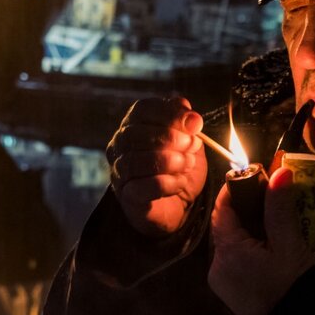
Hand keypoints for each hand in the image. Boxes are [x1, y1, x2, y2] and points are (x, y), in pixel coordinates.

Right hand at [106, 97, 206, 236]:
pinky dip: (168, 183)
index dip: (169, 113)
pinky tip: (180, 182)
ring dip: (170, 161)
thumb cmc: (179, 167)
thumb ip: (188, 124)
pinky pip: (144, 187)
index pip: (142, 110)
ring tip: (187, 164)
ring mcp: (120, 172)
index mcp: (133, 125)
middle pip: (136, 134)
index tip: (194, 122)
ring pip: (136, 161)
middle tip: (192, 145)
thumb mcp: (188, 140)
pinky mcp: (127, 196)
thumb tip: (191, 116)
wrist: (179, 204)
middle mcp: (119, 146)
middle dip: (170, 138)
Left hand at [207, 167, 314, 314]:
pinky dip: (283, 259)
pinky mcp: (245, 297)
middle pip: (244, 227)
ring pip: (257, 247)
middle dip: (276, 216)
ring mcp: (232, 285)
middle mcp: (221, 268)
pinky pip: (260, 266)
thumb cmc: (292, 291)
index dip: (240, 188)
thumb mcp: (290, 245)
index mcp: (226, 252)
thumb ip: (281, 208)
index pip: (223, 209)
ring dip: (288, 238)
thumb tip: (280, 171)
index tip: (262, 175)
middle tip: (302, 207)